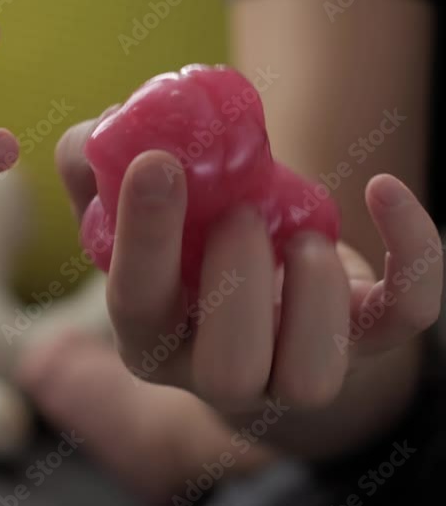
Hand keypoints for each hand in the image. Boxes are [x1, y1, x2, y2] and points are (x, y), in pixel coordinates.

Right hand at [56, 112, 441, 412]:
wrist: (260, 289)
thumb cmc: (181, 243)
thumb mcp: (126, 206)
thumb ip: (94, 165)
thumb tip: (104, 127)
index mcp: (148, 336)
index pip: (135, 303)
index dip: (144, 237)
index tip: (159, 163)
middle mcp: (214, 373)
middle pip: (228, 370)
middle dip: (238, 287)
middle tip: (241, 215)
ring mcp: (292, 370)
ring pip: (312, 378)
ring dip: (312, 300)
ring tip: (302, 237)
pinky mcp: (364, 341)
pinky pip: (404, 315)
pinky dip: (411, 254)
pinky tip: (382, 190)